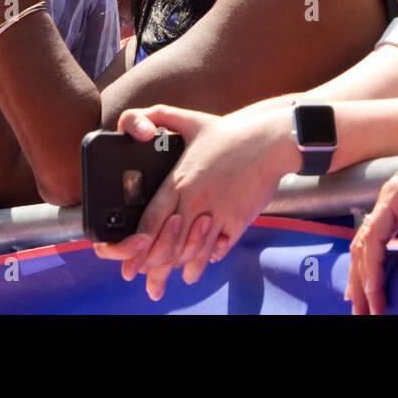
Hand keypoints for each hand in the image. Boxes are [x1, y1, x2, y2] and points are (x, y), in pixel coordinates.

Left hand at [92, 104, 296, 300]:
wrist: (270, 141)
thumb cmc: (230, 132)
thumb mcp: (191, 119)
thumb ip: (161, 116)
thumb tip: (141, 123)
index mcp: (179, 181)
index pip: (150, 221)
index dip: (136, 244)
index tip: (127, 257)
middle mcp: (195, 201)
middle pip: (167, 244)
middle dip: (151, 265)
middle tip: (140, 277)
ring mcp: (217, 214)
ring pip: (191, 252)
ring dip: (178, 268)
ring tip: (165, 280)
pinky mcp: (236, 222)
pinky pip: (217, 248)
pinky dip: (205, 259)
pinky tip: (196, 266)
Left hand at [346, 106, 397, 314]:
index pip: (374, 244)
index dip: (368, 272)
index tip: (369, 298)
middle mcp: (387, 203)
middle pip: (362, 249)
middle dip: (359, 283)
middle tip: (360, 312)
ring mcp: (388, 200)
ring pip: (363, 247)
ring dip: (362, 281)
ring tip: (367, 308)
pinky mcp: (396, 199)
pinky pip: (375, 237)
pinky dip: (372, 264)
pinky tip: (373, 286)